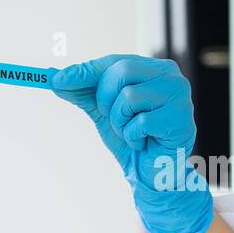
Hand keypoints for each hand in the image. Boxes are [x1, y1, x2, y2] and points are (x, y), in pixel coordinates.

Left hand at [51, 54, 212, 232]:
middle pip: (122, 72)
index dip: (86, 71)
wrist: (152, 171)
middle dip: (106, 99)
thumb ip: (82, 92)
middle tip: (111, 118)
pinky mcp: (180, 119)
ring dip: (119, 122)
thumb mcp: (103, 111)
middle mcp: (170, 76)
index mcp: (153, 69)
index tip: (57, 81)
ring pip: (130, 97)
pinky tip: (143, 142)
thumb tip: (54, 78)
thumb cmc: (131, 137)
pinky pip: (141, 123)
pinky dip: (133, 137)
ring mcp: (179, 96)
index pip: (114, 61)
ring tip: (131, 132)